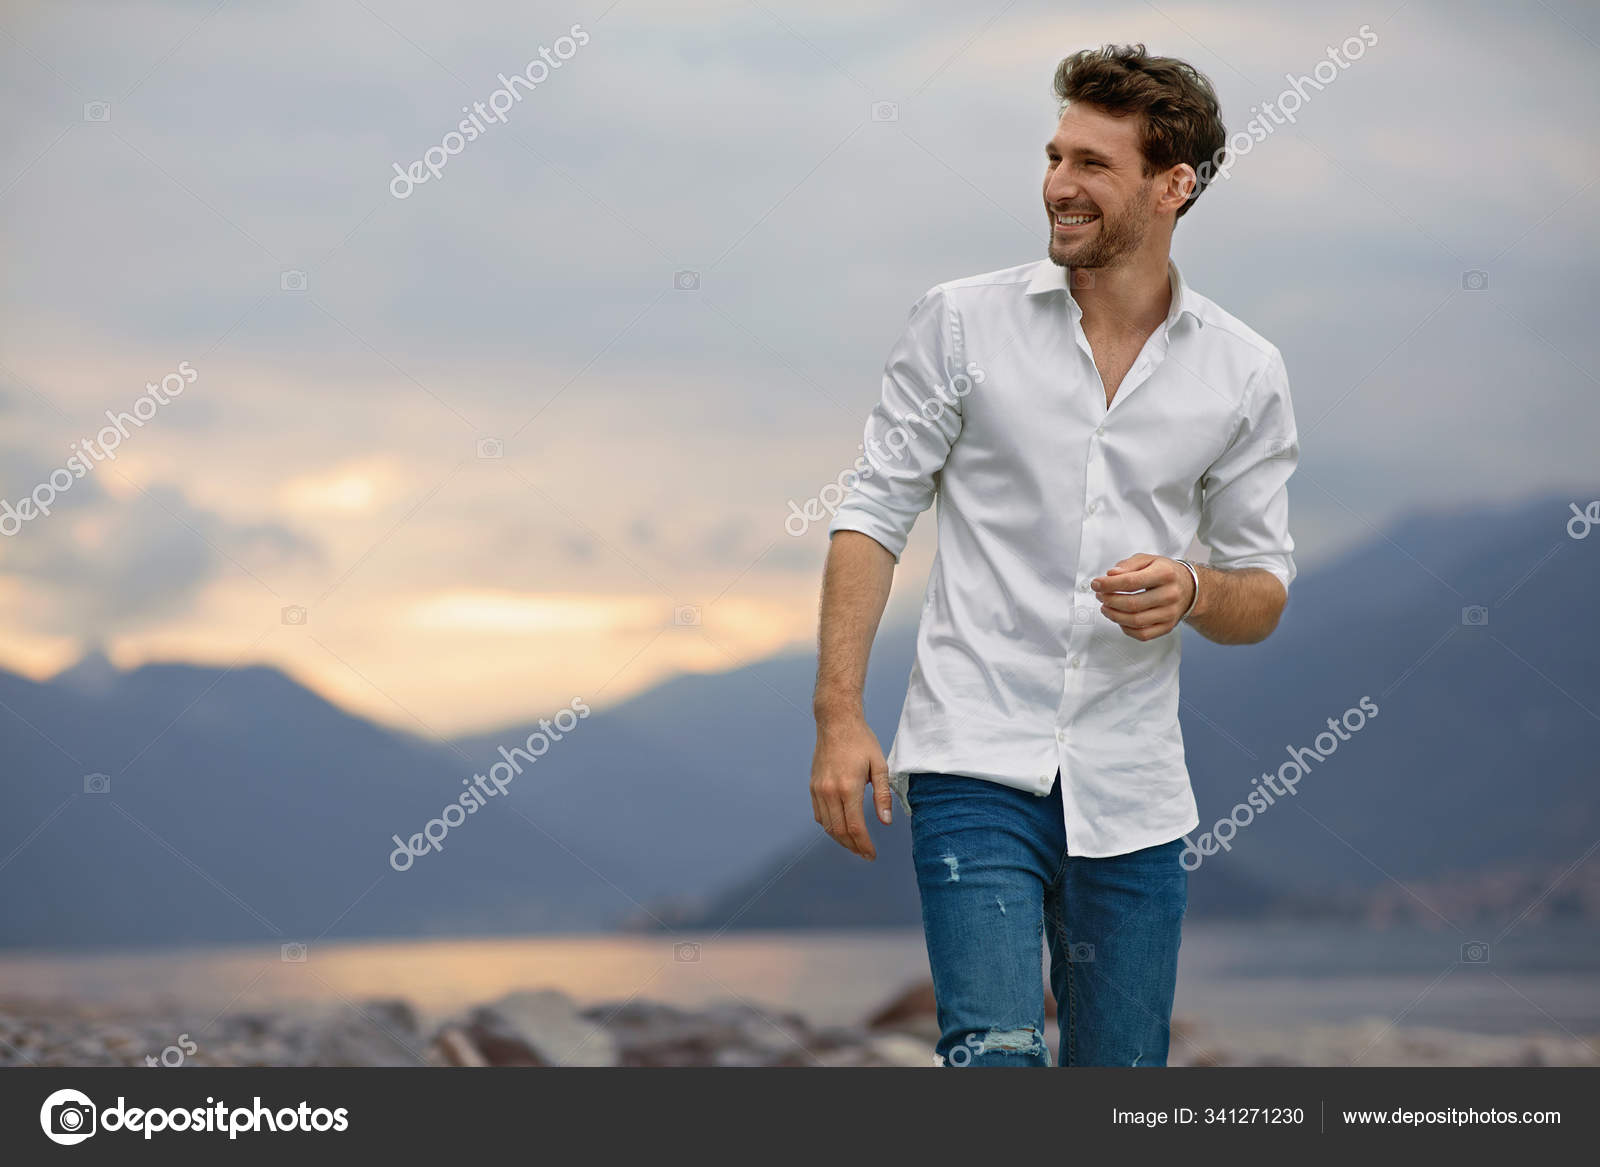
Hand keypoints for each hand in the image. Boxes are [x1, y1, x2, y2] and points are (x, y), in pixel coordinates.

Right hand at [809, 713, 890, 860]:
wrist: (836, 722)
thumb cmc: (860, 741)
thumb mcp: (879, 766)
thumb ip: (882, 795)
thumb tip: (886, 821)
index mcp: (848, 787)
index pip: (856, 827)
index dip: (864, 845)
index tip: (872, 854)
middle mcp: (830, 791)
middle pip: (840, 831)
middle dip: (853, 847)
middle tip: (865, 854)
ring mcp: (818, 790)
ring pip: (827, 826)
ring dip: (841, 840)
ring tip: (854, 845)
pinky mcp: (813, 787)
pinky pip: (819, 815)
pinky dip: (829, 827)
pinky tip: (840, 828)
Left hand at [1091, 553, 1194, 641]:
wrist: (1189, 587)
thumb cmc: (1164, 572)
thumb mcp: (1148, 559)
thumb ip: (1128, 565)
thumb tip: (1111, 575)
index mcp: (1165, 574)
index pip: (1131, 582)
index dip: (1109, 584)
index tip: (1096, 584)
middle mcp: (1170, 595)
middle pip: (1132, 604)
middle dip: (1109, 600)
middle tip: (1100, 595)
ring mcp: (1170, 613)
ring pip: (1136, 621)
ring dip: (1114, 615)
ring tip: (1105, 607)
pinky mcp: (1167, 627)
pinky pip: (1142, 634)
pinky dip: (1125, 628)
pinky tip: (1119, 618)